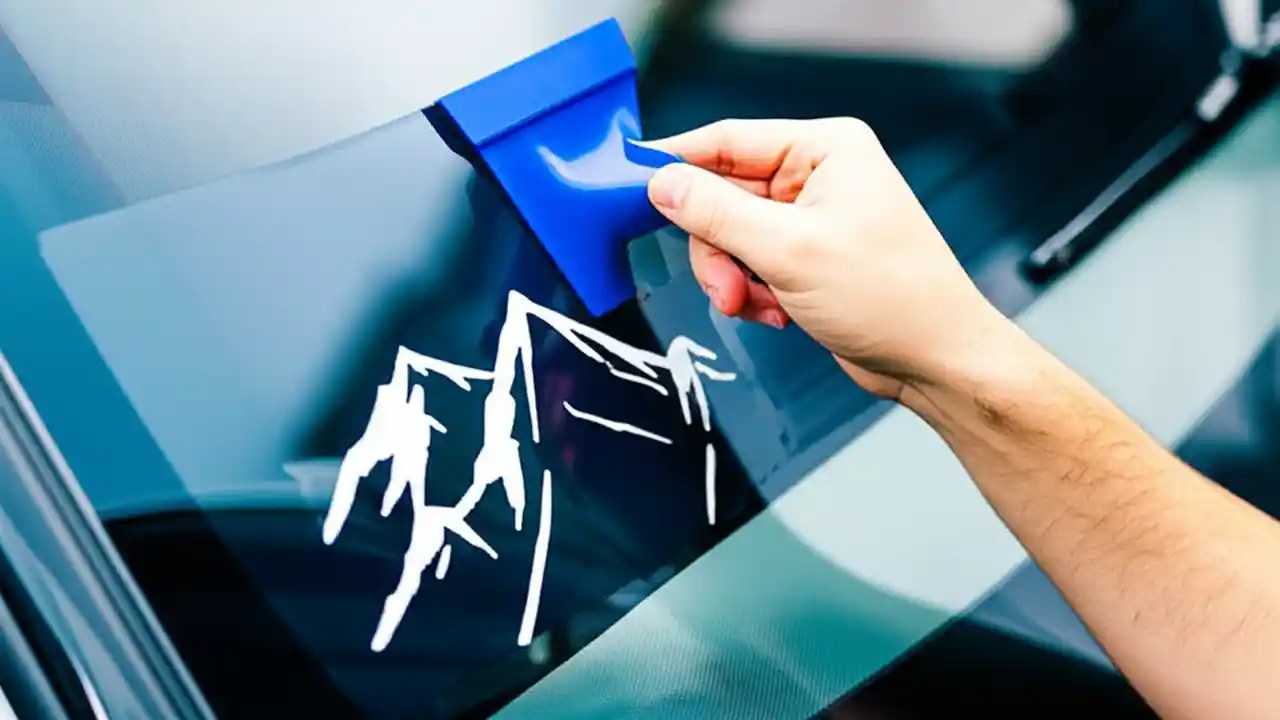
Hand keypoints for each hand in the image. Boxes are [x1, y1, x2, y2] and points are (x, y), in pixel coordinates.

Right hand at [646, 117, 1009, 398]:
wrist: (934, 358)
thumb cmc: (892, 298)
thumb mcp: (790, 251)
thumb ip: (717, 214)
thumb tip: (662, 183)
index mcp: (825, 149)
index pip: (727, 140)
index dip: (677, 164)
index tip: (634, 187)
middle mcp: (818, 175)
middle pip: (721, 195)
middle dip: (716, 248)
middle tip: (724, 286)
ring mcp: (812, 217)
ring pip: (730, 236)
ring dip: (731, 277)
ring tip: (757, 305)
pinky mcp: (807, 255)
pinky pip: (750, 263)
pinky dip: (751, 292)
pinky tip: (777, 312)